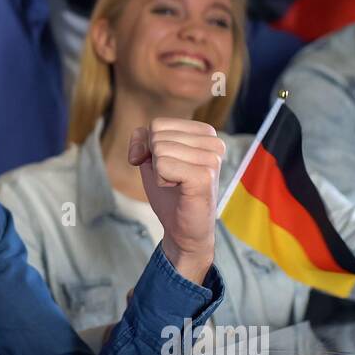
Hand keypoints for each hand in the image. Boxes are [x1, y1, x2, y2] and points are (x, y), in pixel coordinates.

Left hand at [128, 118, 224, 283]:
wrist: (183, 230)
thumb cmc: (170, 193)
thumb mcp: (152, 159)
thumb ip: (143, 140)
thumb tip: (141, 143)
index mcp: (205, 133)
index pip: (158, 124)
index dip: (147, 147)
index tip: (161, 167)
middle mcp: (213, 142)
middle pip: (157, 136)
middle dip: (153, 161)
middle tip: (171, 179)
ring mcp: (212, 158)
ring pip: (159, 150)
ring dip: (159, 172)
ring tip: (177, 185)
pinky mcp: (205, 175)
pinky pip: (162, 165)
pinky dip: (162, 180)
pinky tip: (178, 189)